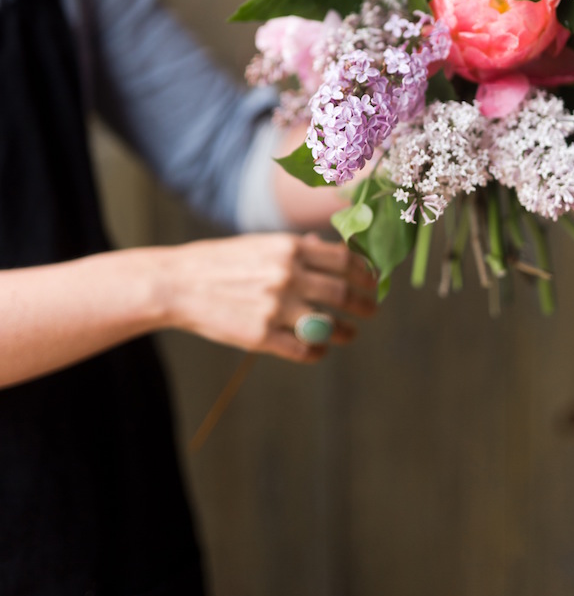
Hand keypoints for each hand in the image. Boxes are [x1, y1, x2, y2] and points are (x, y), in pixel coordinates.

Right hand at [158, 232, 377, 362]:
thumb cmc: (220, 261)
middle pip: (343, 292)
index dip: (365, 272)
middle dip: (364, 303)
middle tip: (371, 309)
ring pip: (328, 324)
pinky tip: (319, 350)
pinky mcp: (261, 336)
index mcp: (289, 247)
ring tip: (350, 333)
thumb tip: (328, 249)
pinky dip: (318, 351)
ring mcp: (276, 307)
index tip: (373, 280)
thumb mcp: (260, 244)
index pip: (344, 259)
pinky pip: (304, 349)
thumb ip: (295, 250)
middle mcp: (287, 275)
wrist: (178, 284)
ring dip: (346, 331)